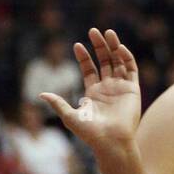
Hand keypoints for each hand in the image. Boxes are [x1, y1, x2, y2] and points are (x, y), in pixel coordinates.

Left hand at [40, 28, 140, 148]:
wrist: (111, 142)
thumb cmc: (90, 133)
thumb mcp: (70, 116)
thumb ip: (58, 103)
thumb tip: (41, 94)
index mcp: (93, 94)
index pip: (89, 69)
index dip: (84, 57)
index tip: (77, 45)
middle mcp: (108, 88)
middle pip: (104, 61)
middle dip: (99, 46)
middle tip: (93, 31)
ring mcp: (120, 88)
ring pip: (118, 61)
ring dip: (113, 46)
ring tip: (107, 33)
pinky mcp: (132, 89)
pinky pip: (131, 69)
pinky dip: (126, 57)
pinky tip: (118, 48)